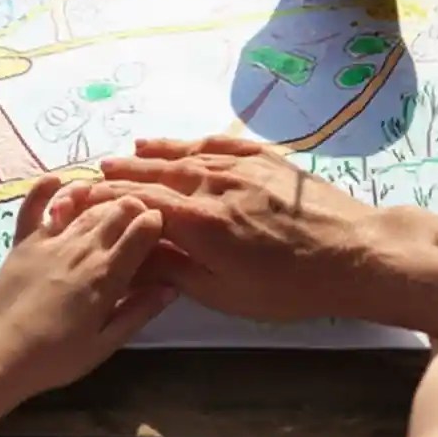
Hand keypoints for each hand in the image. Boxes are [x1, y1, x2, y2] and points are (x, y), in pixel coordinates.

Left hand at [0, 175, 177, 400]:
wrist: (0, 354)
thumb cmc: (56, 356)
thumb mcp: (105, 343)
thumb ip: (139, 312)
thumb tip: (171, 287)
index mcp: (107, 274)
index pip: (142, 230)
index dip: (157, 221)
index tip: (161, 226)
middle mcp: (82, 248)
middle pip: (117, 210)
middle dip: (135, 206)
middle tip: (141, 215)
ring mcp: (51, 240)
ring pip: (85, 205)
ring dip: (103, 196)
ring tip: (114, 199)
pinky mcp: (24, 240)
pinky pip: (34, 205)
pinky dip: (45, 188)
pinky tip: (58, 178)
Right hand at [50, 135, 379, 321]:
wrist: (355, 254)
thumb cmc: (291, 286)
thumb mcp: (225, 293)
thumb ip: (175, 269)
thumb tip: (135, 253)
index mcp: (201, 222)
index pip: (141, 204)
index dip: (108, 200)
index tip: (83, 198)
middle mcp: (215, 185)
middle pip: (158, 174)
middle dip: (124, 173)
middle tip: (97, 171)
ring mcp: (242, 167)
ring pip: (186, 154)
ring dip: (154, 154)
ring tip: (130, 152)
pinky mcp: (267, 160)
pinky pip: (220, 145)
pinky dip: (194, 143)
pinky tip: (183, 144)